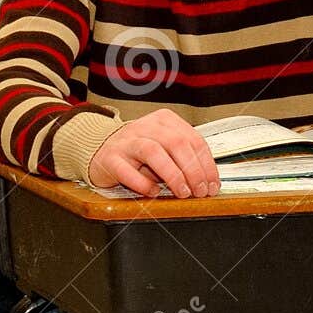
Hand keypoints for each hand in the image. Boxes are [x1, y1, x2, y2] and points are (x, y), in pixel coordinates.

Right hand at [87, 109, 220, 197]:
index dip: (207, 164)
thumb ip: (183, 158)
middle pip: (176, 143)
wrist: (99, 150)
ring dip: (173, 175)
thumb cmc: (137, 152)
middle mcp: (145, 126)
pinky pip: (127, 170)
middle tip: (199, 191)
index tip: (212, 184)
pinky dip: (143, 184)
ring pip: (153, 152)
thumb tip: (206, 180)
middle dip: (193, 170)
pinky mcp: (110, 158)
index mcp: (164, 121)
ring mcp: (126, 141)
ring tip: (182, 192)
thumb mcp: (164, 148)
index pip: (193, 139)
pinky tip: (153, 192)